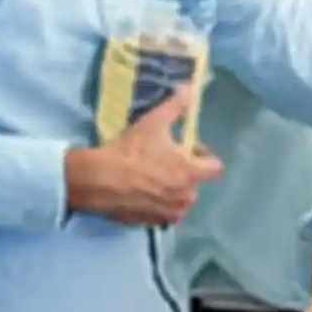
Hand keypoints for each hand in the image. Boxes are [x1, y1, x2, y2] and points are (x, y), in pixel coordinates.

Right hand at [65, 86, 222, 225]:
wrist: (96, 180)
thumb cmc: (130, 151)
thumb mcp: (154, 122)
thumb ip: (176, 105)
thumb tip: (191, 88)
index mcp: (191, 174)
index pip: (215, 168)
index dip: (203, 156)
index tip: (187, 149)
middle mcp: (185, 198)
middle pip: (195, 183)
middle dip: (184, 173)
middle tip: (164, 161)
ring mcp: (167, 214)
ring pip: (178, 201)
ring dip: (171, 190)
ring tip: (150, 177)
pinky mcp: (149, 224)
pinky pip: (160, 214)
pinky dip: (155, 204)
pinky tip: (138, 191)